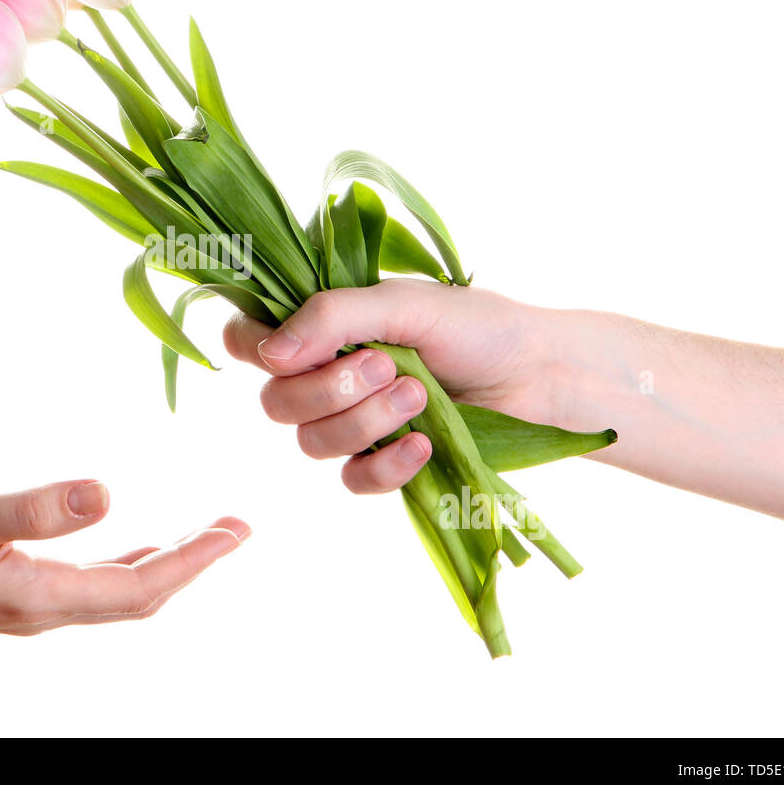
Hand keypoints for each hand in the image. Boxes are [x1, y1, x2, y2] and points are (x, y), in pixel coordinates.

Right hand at [0, 483, 249, 633]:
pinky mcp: (4, 593)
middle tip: (233, 530)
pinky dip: (119, 565)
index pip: (138, 588)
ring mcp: (21, 607)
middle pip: (134, 597)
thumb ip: (36, 508)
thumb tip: (108, 493)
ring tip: (196, 537)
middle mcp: (38, 612)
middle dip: (189, 563)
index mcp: (38, 598)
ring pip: (110, 593)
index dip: (193, 561)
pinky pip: (83, 586)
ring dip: (158, 564)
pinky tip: (123, 544)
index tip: (236, 532)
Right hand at [223, 279, 553, 494]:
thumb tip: (270, 355)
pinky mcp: (381, 463)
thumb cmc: (475, 326)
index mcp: (320, 327)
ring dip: (366, 421)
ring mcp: (350, 422)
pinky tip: (421, 446)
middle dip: (331, 389)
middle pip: (275, 402)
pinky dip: (386, 466)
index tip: (294, 353)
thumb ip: (333, 317)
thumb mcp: (403, 304)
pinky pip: (353, 480)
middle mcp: (323, 375)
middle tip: (389, 365)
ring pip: (312, 443)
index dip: (254, 350)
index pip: (245, 339)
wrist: (538, 376)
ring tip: (420, 394)